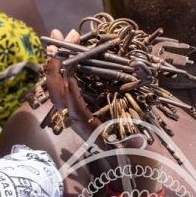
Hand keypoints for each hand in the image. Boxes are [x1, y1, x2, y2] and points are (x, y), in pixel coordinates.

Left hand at [42, 30, 162, 186]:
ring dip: (59, 59)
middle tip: (58, 37)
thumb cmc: (128, 153)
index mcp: (87, 129)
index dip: (71, 91)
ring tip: (60, 35)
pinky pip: (67, 81)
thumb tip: (139, 142)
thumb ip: (133, 145)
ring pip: (59, 84)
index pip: (75, 109)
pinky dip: (67, 63)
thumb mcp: (132, 149)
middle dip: (56, 65)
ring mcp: (75, 108)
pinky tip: (72, 47)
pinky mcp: (79, 101)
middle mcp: (76, 118)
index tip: (70, 71)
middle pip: (59, 92)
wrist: (122, 161)